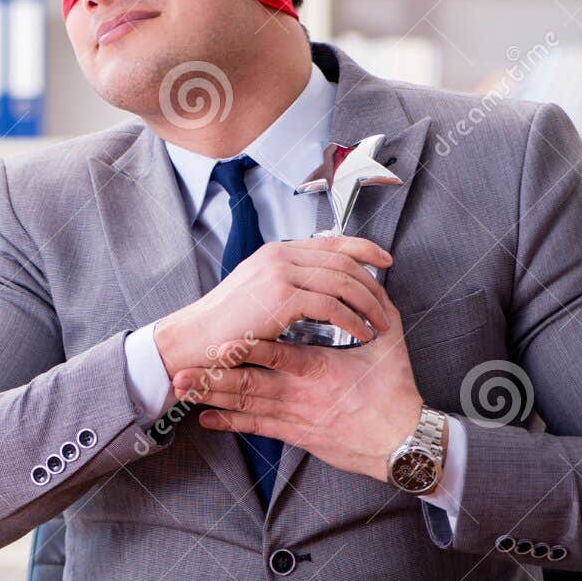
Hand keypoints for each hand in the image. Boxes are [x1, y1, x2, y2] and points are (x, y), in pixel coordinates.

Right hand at [153, 235, 393, 375]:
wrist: (194, 338)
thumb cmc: (225, 325)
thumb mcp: (257, 293)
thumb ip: (287, 283)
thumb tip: (320, 288)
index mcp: (276, 251)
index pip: (332, 242)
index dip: (364, 248)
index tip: (385, 261)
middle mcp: (280, 255)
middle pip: (343, 259)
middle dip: (372, 283)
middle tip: (387, 305)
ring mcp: (280, 273)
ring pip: (342, 280)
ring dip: (367, 303)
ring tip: (379, 324)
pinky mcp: (281, 296)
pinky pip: (331, 305)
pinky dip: (352, 320)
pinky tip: (360, 333)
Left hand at [169, 282, 422, 483]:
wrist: (401, 443)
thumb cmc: (395, 395)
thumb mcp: (391, 347)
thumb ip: (380, 312)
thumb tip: (375, 282)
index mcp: (320, 368)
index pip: (280, 357)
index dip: (250, 352)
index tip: (223, 345)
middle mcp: (300, 393)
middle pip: (249, 385)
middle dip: (213, 379)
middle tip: (182, 373)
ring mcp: (294, 415)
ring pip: (246, 406)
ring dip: (213, 398)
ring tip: (184, 391)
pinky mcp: (295, 434)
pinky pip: (257, 428)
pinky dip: (230, 423)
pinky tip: (207, 419)